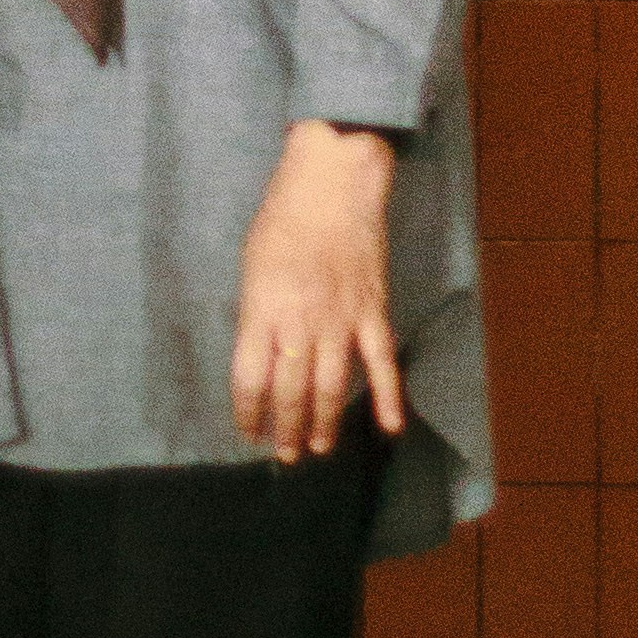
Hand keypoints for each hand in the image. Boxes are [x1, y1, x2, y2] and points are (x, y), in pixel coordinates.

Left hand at [230, 119, 405, 462]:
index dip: (248, 412)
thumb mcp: (251, 264)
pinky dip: (389, 396)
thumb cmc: (283, 217)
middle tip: (284, 454)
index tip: (247, 431)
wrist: (332, 183)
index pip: (250, 378)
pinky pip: (381, 362)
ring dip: (326, 422)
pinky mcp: (372, 311)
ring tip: (319, 448)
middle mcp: (300, 322)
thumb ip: (257, 313)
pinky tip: (390, 427)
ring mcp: (340, 319)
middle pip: (291, 390)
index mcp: (262, 309)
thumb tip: (260, 354)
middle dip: (286, 428)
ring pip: (333, 386)